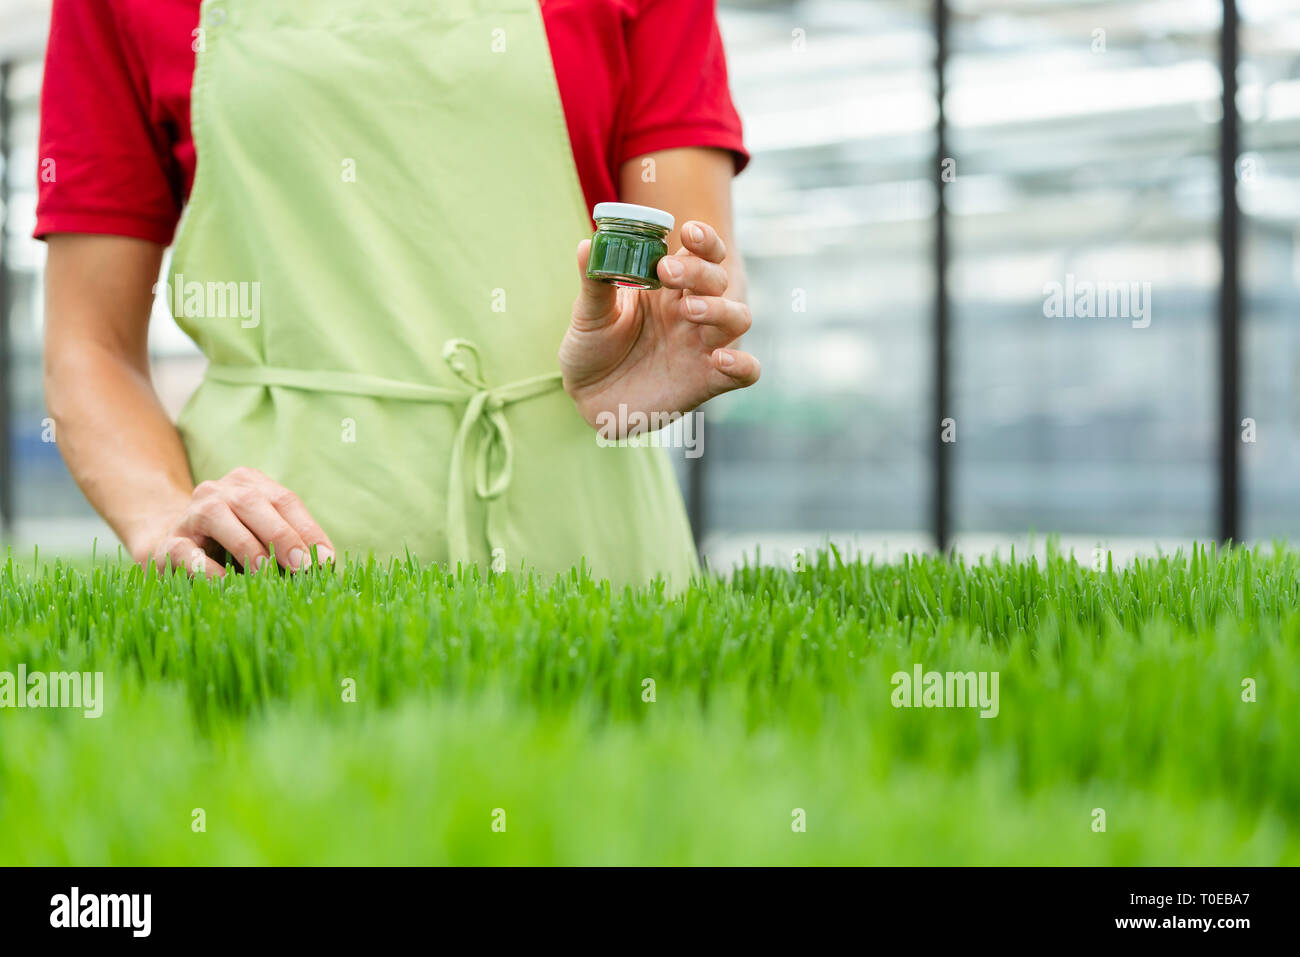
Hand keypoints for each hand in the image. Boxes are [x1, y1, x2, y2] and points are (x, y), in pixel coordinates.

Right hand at [133, 467, 334, 575]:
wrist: (171, 546)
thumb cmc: (232, 543)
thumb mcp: (264, 536)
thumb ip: (292, 542)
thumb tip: (325, 563)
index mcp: (248, 484)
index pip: (284, 501)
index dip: (307, 530)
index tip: (326, 560)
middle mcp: (218, 491)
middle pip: (253, 503)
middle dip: (282, 535)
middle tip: (303, 566)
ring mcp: (189, 514)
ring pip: (217, 518)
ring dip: (247, 547)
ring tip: (268, 573)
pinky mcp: (168, 543)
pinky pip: (186, 552)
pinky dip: (207, 568)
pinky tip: (227, 583)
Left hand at [559, 220, 759, 435]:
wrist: (587, 399)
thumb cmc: (592, 349)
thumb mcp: (589, 314)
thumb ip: (595, 282)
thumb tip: (587, 245)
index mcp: (668, 290)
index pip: (700, 255)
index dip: (703, 240)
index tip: (687, 231)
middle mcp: (691, 313)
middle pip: (718, 280)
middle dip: (699, 270)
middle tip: (667, 271)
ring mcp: (702, 347)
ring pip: (738, 318)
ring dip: (721, 309)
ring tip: (690, 310)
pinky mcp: (707, 382)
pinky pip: (746, 372)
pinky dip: (743, 364)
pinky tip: (721, 360)